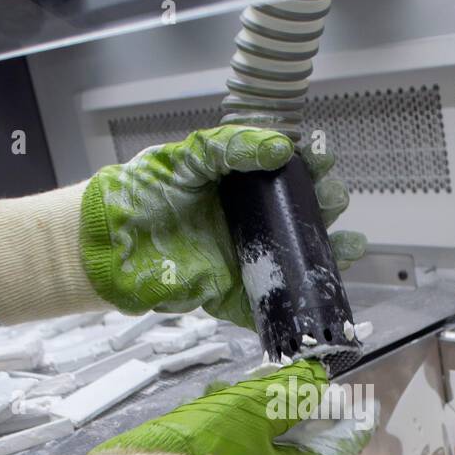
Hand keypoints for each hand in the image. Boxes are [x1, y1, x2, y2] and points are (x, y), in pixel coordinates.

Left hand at [0, 126, 366, 325]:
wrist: (107, 242)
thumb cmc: (141, 195)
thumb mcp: (187, 158)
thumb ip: (231, 147)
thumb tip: (281, 148)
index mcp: (241, 188)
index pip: (290, 175)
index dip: (313, 168)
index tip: (321, 162)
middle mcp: (249, 224)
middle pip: (304, 217)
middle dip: (326, 207)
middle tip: (328, 202)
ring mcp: (245, 261)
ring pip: (299, 261)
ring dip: (329, 256)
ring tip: (348, 247)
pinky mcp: (234, 296)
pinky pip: (270, 307)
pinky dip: (297, 307)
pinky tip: (320, 295)